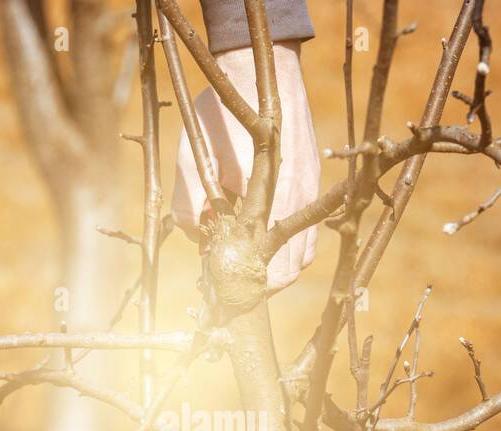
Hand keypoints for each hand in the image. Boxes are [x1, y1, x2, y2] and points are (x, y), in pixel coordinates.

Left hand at [173, 41, 319, 293]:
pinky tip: (268, 239)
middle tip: (236, 280)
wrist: (257, 72)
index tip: (229, 289)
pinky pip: (309, 234)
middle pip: (289, 271)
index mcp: (268, 200)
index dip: (250, 287)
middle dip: (264, 283)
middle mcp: (296, 200)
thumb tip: (196, 241)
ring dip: (279, 267)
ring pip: (302, 257)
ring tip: (252, 263)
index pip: (271, 271)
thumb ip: (188, 206)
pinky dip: (291, 248)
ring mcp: (309, 192)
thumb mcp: (192, 158)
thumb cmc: (219, 115)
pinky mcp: (312, 183)